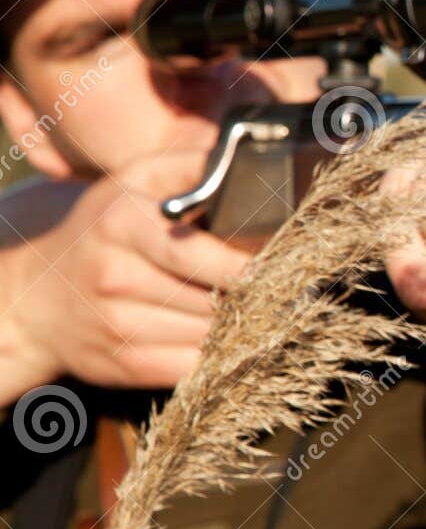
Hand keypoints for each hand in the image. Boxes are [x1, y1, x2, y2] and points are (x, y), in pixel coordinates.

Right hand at [0, 151, 254, 402]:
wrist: (40, 298)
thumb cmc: (106, 230)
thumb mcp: (137, 181)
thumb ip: (190, 167)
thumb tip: (246, 161)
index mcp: (124, 224)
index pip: (203, 256)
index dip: (250, 266)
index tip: (282, 266)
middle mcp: (116, 275)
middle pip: (215, 299)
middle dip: (253, 297)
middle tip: (279, 291)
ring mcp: (117, 324)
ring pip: (211, 335)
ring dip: (239, 327)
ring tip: (252, 311)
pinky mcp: (126, 364)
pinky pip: (195, 367)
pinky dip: (219, 357)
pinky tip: (223, 338)